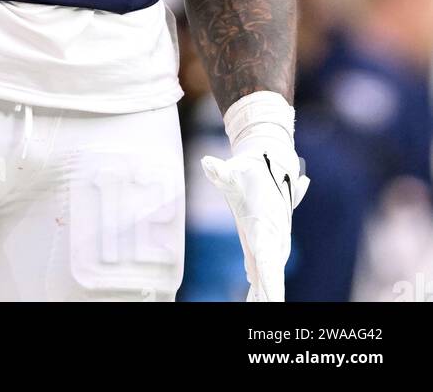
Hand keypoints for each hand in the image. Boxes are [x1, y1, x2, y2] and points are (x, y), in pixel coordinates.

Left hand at [202, 142, 308, 301]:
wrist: (270, 169)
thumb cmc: (251, 172)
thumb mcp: (235, 172)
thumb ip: (221, 172)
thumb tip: (206, 162)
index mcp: (266, 229)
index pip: (269, 261)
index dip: (271, 283)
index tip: (271, 302)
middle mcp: (273, 244)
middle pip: (271, 280)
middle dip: (268, 298)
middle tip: (260, 311)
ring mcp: (270, 250)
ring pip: (268, 283)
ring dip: (263, 298)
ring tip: (255, 316)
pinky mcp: (264, 252)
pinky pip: (263, 279)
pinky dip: (260, 294)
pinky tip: (252, 305)